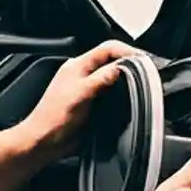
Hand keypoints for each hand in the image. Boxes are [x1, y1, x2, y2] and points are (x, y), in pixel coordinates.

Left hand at [17, 40, 138, 161]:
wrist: (44, 142)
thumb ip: (101, 78)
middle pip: (111, 61)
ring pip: (112, 77)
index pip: (107, 49)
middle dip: (130, 64)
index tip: (143, 60)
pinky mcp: (91, 105)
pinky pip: (110, 94)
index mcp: (77, 66)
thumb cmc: (53, 118)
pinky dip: (121, 94)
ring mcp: (87, 90)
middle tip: (147, 72)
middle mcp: (83, 75)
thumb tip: (120, 67)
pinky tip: (129, 99)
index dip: (127, 51)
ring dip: (126, 79)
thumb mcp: (80, 94)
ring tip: (142, 84)